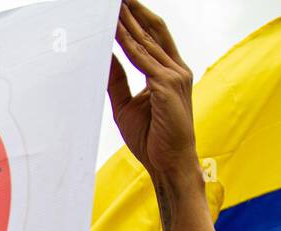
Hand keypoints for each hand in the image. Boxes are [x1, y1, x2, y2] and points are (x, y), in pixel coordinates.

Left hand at [107, 2, 199, 184]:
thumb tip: (103, 57)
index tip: (120, 4)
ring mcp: (174, 76)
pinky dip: (126, 42)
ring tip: (112, 5)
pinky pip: (141, 58)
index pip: (153, 36)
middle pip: (153, 29)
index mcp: (171, 72)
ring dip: (126, 20)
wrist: (169, 163)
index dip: (137, 18)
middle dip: (133, 10)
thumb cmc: (153, 139)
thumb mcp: (126, 105)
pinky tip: (113, 29)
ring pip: (145, 40)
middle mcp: (177, 69)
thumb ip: (117, 80)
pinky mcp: (167, 86)